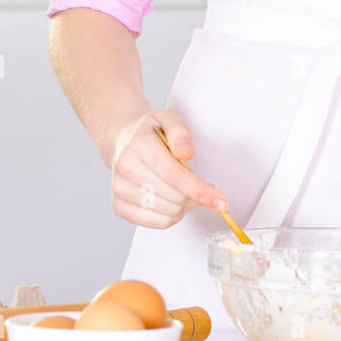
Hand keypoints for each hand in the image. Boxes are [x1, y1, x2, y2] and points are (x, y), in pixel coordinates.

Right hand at [110, 108, 227, 229]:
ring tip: (184, 191)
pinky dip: (172, 216)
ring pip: (167, 213)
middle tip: (200, 187)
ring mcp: (120, 188)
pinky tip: (172, 201)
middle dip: (195, 197)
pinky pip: (156, 223)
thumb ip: (181, 132)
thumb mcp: (169, 118)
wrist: (122, 140)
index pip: (175, 175)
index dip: (200, 191)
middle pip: (174, 197)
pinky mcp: (119, 206)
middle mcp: (126, 167)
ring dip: (185, 207)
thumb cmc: (152, 130)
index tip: (221, 201)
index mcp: (140, 144)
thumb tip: (187, 153)